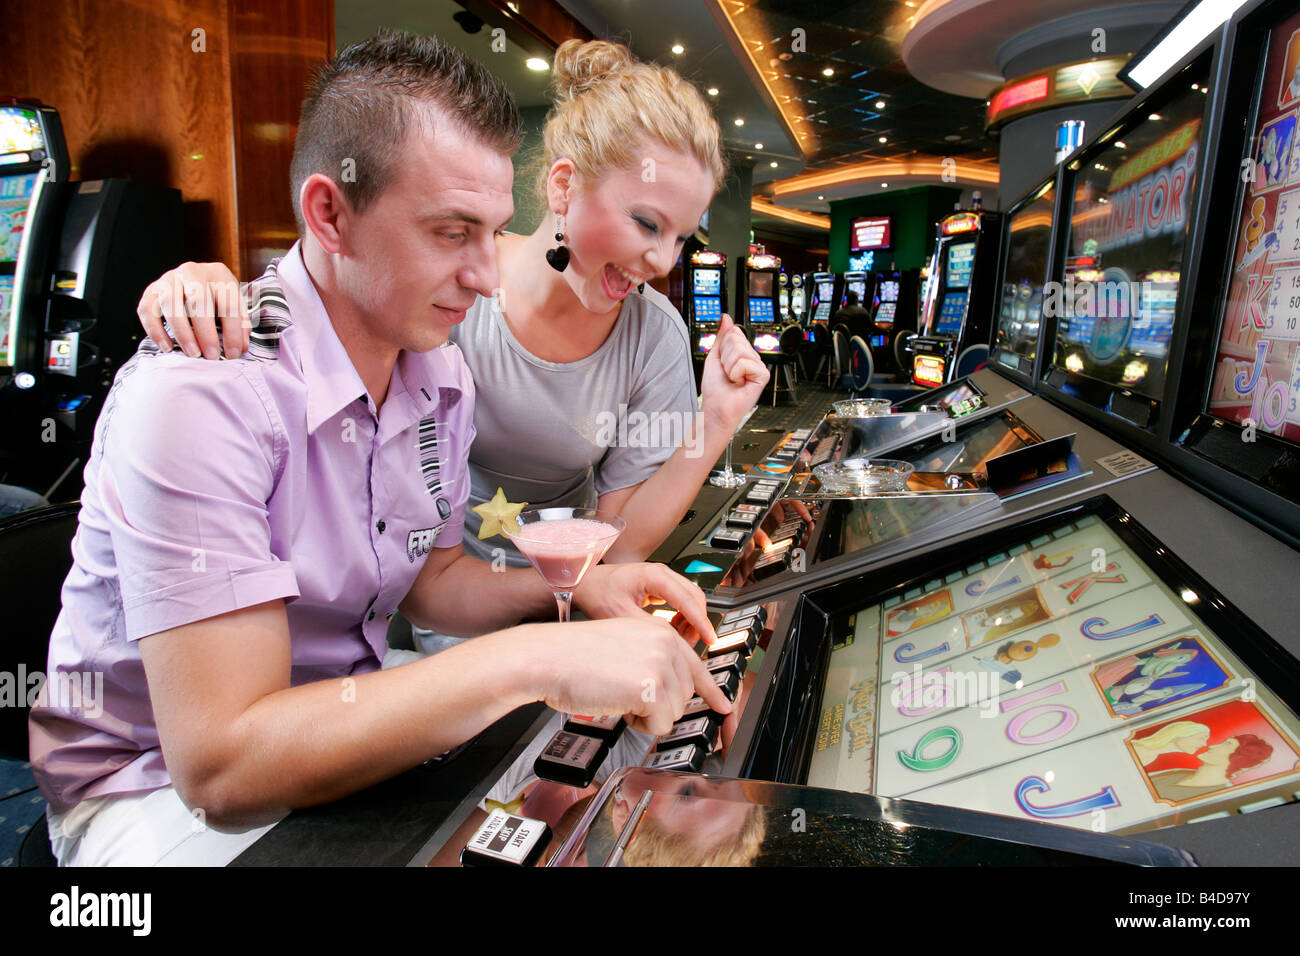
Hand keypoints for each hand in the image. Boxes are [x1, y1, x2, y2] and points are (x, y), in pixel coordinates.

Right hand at [137, 261, 246, 359]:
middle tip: (211, 355)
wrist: (193, 284)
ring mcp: (169, 279)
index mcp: (219, 273)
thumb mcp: (233, 306)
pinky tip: (167, 347)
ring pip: (170, 302)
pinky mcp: (151, 290)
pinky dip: (156, 331)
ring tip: (192, 353)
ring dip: (182, 332)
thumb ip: (240, 325)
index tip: (232, 354)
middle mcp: (192, 271)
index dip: (232, 331)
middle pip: (198, 298)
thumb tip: (240, 348)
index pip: (228, 303)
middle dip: (206, 331)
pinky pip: (148, 310)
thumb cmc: (217, 300)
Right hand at [530, 617, 731, 736]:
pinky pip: (659, 724)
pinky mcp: (652, 687)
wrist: (548, 658)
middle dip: (659, 705)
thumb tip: (672, 691)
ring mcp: (661, 664)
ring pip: (674, 712)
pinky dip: (640, 725)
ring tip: (619, 697)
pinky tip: (619, 706)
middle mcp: (666, 644)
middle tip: (629, 697)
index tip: (724, 706)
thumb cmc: (573, 656)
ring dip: (648, 716)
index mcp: (659, 632)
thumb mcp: (624, 648)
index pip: (695, 666)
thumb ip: (652, 661)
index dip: (710, 691)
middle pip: (685, 695)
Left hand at [573, 562, 715, 645]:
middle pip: (695, 598)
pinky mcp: (658, 587)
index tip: (710, 639)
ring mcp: (661, 579)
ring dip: (690, 621)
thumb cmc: (597, 592)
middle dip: (697, 623)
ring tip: (679, 639)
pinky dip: (682, 618)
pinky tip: (672, 630)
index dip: (702, 622)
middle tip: (691, 645)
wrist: (583, 583)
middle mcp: (662, 573)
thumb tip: (672, 642)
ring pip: (690, 600)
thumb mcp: (622, 615)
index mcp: (654, 575)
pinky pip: (680, 602)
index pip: (688, 600)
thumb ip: (650, 628)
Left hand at [700, 313, 768, 432]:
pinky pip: (744, 363)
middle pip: (736, 339)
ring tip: (732, 378)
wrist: (716, 407)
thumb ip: (722, 336)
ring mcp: (759, 366)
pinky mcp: (763, 375)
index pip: (734, 332)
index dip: (722, 346)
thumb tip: (726, 317)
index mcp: (743, 352)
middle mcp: (753, 358)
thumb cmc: (715, 387)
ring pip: (739, 350)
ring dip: (729, 366)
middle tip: (727, 372)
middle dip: (725, 357)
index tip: (722, 362)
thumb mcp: (715, 356)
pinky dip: (735, 373)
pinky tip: (739, 382)